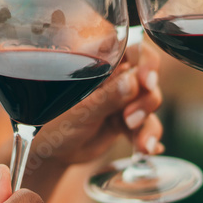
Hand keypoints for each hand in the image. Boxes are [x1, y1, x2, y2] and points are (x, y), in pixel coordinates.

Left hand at [33, 42, 164, 165]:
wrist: (52, 154)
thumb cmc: (53, 125)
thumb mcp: (78, 112)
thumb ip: (106, 97)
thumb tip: (132, 82)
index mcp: (98, 64)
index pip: (130, 49)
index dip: (146, 60)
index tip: (146, 81)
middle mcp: (114, 77)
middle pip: (147, 77)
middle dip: (146, 100)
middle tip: (130, 118)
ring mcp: (122, 98)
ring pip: (150, 102)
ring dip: (148, 124)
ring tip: (140, 144)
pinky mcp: (127, 119)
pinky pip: (148, 124)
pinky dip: (149, 138)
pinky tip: (147, 149)